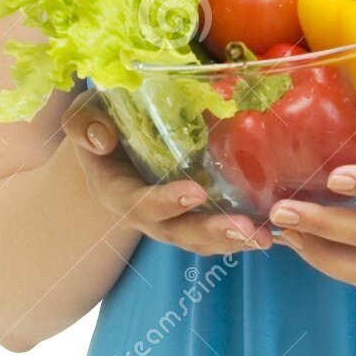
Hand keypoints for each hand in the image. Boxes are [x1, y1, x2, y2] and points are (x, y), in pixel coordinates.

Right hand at [61, 93, 272, 254]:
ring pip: (201, 239)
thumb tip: (101, 139)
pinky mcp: (190, 216)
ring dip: (233, 241)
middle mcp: (145, 214)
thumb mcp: (85, 114)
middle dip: (212, 232)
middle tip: (246, 230)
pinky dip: (240, 235)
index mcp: (117, 191)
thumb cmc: (100, 122)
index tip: (195, 193)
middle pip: (178, 232)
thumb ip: (84, 123)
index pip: (140, 203)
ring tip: (264, 238)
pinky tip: (270, 230)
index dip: (166, 202)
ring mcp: (170, 220)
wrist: (109, 141)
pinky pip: (214, 233)